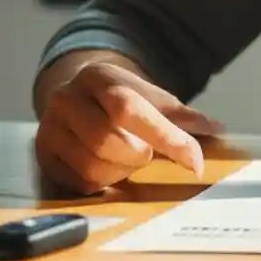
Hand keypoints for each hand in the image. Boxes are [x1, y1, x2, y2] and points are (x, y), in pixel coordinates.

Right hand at [35, 59, 221, 193]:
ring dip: (122, 171)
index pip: (130, 109)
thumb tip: (216, 129)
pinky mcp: (44, 156)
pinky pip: (81, 184)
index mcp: (99, 77)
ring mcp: (49, 128)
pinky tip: (109, 166)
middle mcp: (67, 99)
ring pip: (93, 167)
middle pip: (107, 141)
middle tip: (146, 152)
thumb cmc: (120, 100)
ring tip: (127, 157)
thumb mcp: (150, 98)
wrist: (75, 96)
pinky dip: (105, 182)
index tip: (194, 162)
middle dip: (138, 155)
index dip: (166, 138)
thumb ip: (180, 115)